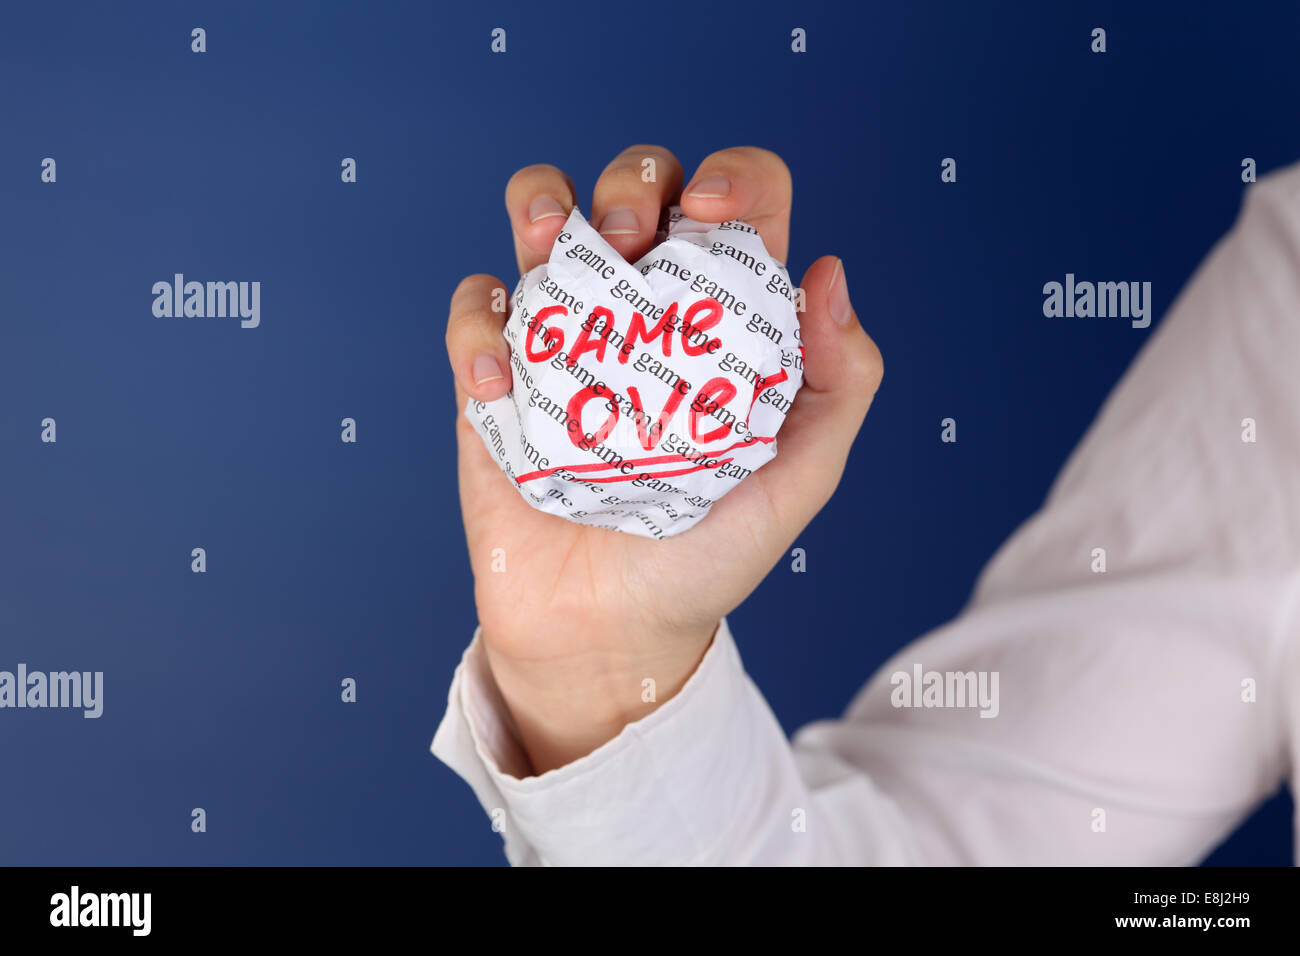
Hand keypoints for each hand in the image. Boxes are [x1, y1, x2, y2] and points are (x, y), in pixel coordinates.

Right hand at [446, 145, 882, 773]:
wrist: (607, 632)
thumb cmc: (709, 558)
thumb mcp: (798, 481)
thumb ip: (839, 385)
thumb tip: (829, 271)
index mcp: (725, 318)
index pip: (740, 203)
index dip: (735, 177)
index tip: (715, 214)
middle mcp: (645, 309)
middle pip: (638, 184)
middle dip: (633, 181)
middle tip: (633, 241)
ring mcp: (566, 335)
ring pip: (544, 212)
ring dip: (543, 203)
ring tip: (556, 248)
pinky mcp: (497, 374)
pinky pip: (475, 308)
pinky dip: (476, 328)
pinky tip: (499, 387)